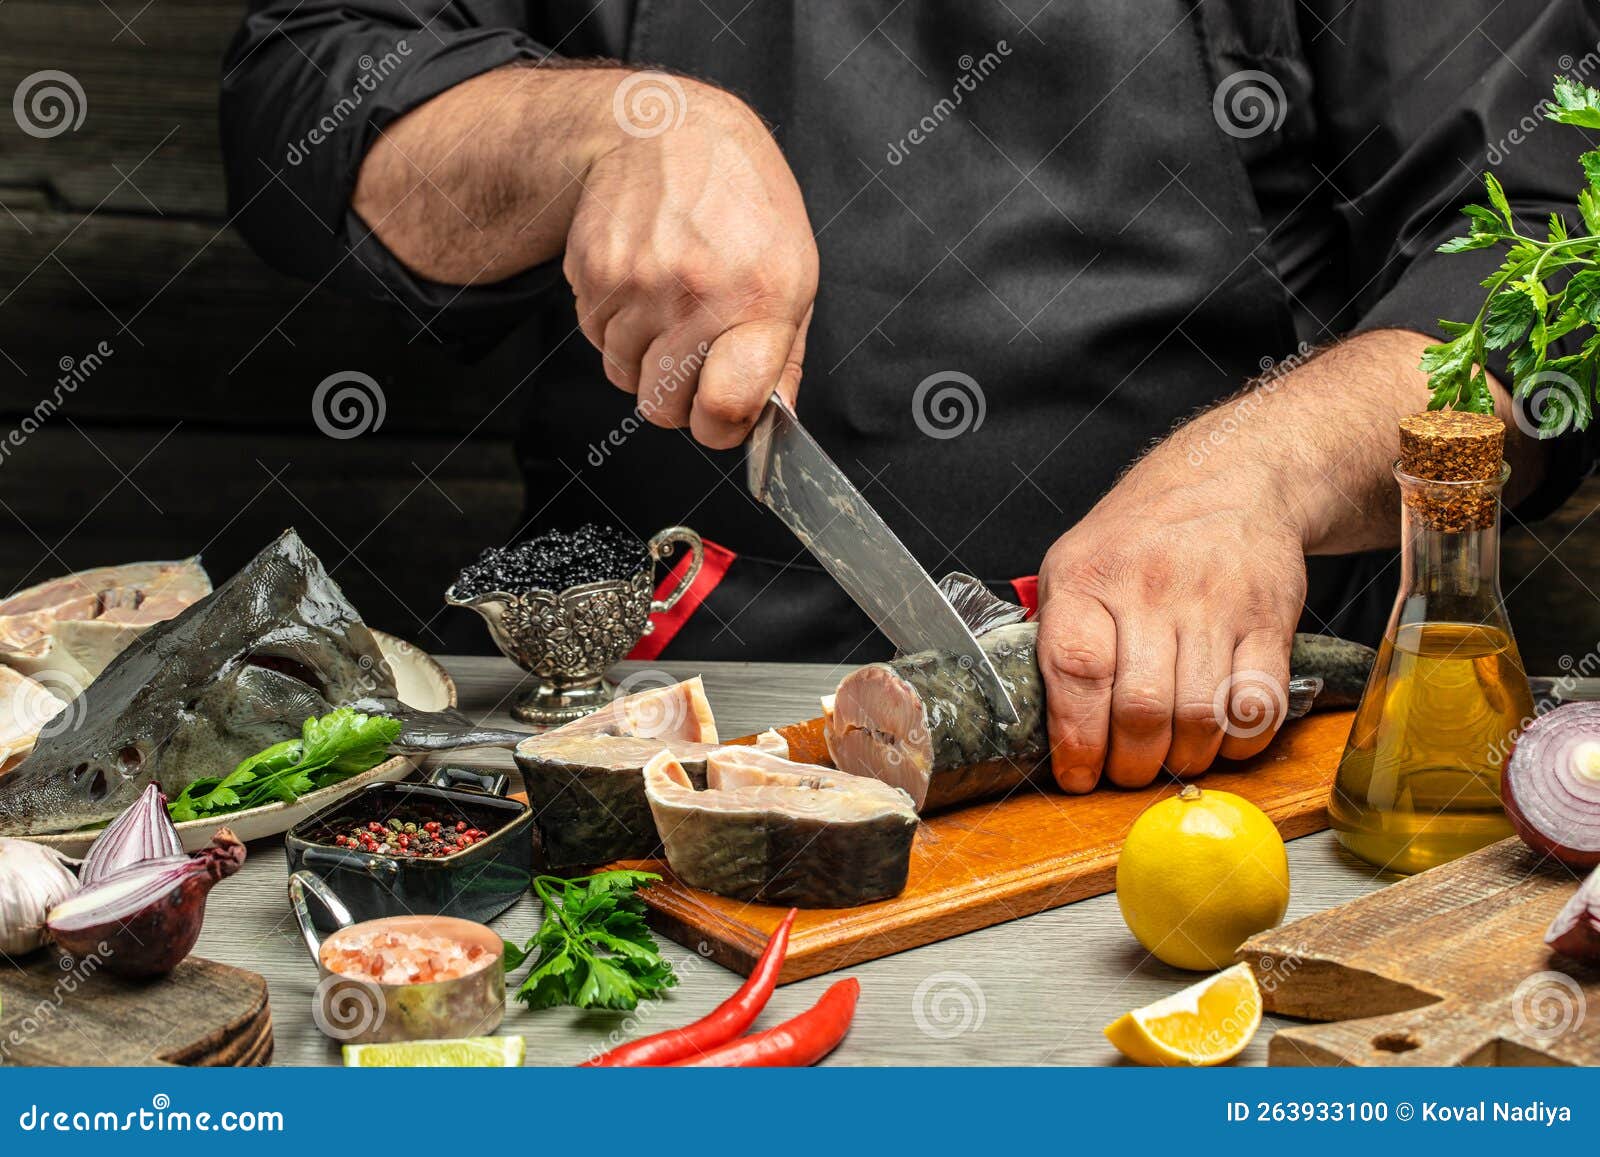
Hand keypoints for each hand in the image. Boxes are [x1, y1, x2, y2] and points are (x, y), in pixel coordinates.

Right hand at [564, 77, 817, 448]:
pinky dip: (616, 329)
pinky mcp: (593, 273)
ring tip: (669, 307)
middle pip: (664, 408)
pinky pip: (597, 341)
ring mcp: (638, 283)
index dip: (721, 428)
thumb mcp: (794, 271)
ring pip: (624, 378)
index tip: (722, 417)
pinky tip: (641, 285)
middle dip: (678, 401)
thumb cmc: (743, 203)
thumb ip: (784, 355)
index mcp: (760, 298)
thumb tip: (772, 419)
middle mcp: (695, 292)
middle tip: (693, 361)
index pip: (724, 407)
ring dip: (644, 360)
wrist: (669, 130)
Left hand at [1035, 454, 1306, 791]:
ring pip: (1200, 716)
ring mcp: (1215, 603)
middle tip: (1128, 773)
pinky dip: (1240, 742)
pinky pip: (1259, 702)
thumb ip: (1055, 635)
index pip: (1076, 670)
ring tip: (1172, 759)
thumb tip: (1043, 721)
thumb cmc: (1139, 536)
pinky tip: (1222, 741)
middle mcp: (1151, 588)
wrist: (1228, 480)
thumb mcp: (1073, 563)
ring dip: (1184, 759)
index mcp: (1088, 577)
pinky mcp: (1269, 618)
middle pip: (1141, 707)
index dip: (1076, 737)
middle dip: (1131, 764)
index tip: (1078, 773)